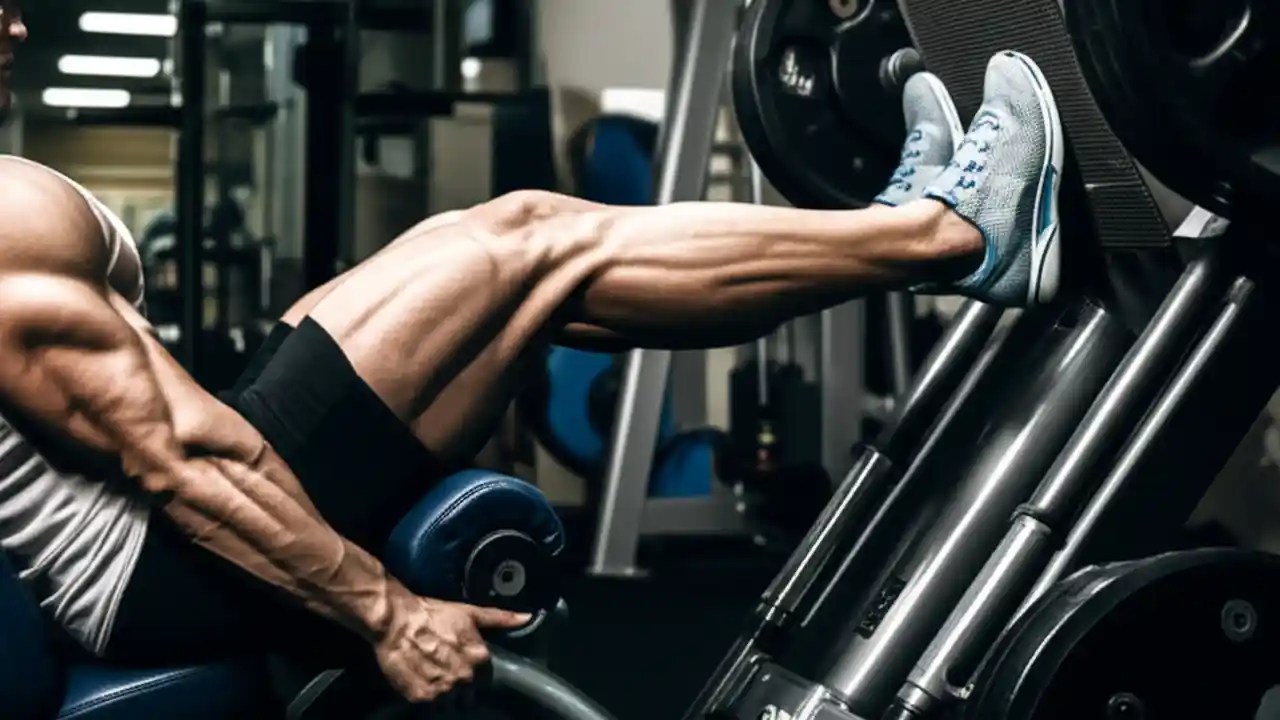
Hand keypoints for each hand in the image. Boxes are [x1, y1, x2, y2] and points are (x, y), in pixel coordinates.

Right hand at [373, 592, 529, 703]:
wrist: (396, 621)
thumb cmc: (434, 614)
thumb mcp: (470, 613)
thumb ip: (501, 619)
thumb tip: (529, 617)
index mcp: (480, 658)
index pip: (485, 676)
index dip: (475, 670)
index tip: (463, 662)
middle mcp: (464, 678)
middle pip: (469, 691)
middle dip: (460, 682)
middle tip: (446, 667)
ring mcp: (443, 690)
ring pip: (451, 701)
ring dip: (445, 692)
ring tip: (434, 675)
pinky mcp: (422, 698)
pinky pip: (431, 704)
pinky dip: (427, 694)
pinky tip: (422, 680)